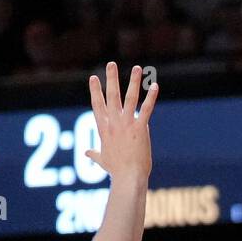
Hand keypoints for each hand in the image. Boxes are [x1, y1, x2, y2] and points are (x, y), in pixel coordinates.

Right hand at [86, 62, 157, 178]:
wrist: (128, 177)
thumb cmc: (116, 170)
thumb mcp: (102, 160)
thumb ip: (94, 154)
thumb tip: (86, 153)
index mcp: (104, 129)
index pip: (97, 105)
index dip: (95, 91)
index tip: (93, 77)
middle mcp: (114, 124)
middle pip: (111, 96)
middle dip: (111, 79)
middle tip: (110, 64)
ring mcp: (127, 125)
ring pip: (129, 98)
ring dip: (133, 82)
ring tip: (137, 67)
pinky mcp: (140, 128)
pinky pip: (146, 109)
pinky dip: (151, 97)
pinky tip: (155, 86)